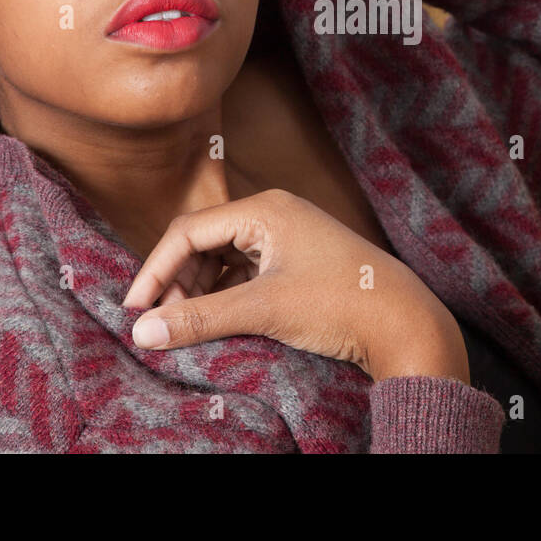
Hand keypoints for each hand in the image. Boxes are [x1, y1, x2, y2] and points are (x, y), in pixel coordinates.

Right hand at [120, 188, 468, 382]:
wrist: (405, 323)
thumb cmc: (340, 304)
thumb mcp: (263, 310)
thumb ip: (199, 318)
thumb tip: (141, 332)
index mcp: (264, 209)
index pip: (187, 231)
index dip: (155, 271)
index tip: (135, 311)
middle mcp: (274, 214)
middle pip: (202, 242)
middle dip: (177, 283)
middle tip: (162, 325)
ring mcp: (288, 237)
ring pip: (223, 259)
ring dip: (200, 291)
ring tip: (188, 327)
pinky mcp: (298, 261)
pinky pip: (245, 272)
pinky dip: (225, 295)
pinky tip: (218, 322)